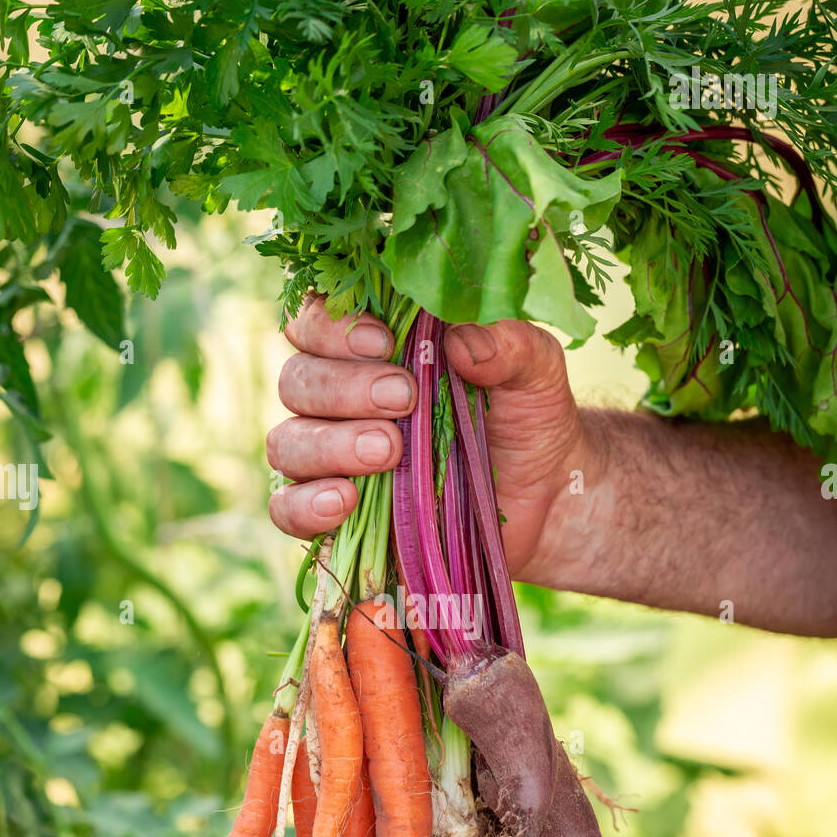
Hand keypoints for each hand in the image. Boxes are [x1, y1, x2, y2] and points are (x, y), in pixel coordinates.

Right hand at [268, 296, 590, 579]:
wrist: (549, 498)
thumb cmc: (528, 418)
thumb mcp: (534, 371)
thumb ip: (508, 345)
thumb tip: (463, 339)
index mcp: (371, 348)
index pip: (314, 320)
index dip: (333, 327)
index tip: (385, 342)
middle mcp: (338, 399)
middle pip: (297, 382)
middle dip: (343, 389)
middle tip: (404, 400)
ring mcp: (332, 459)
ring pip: (287, 443)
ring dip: (330, 445)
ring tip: (389, 450)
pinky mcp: (335, 516)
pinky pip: (287, 509)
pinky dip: (305, 505)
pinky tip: (344, 501)